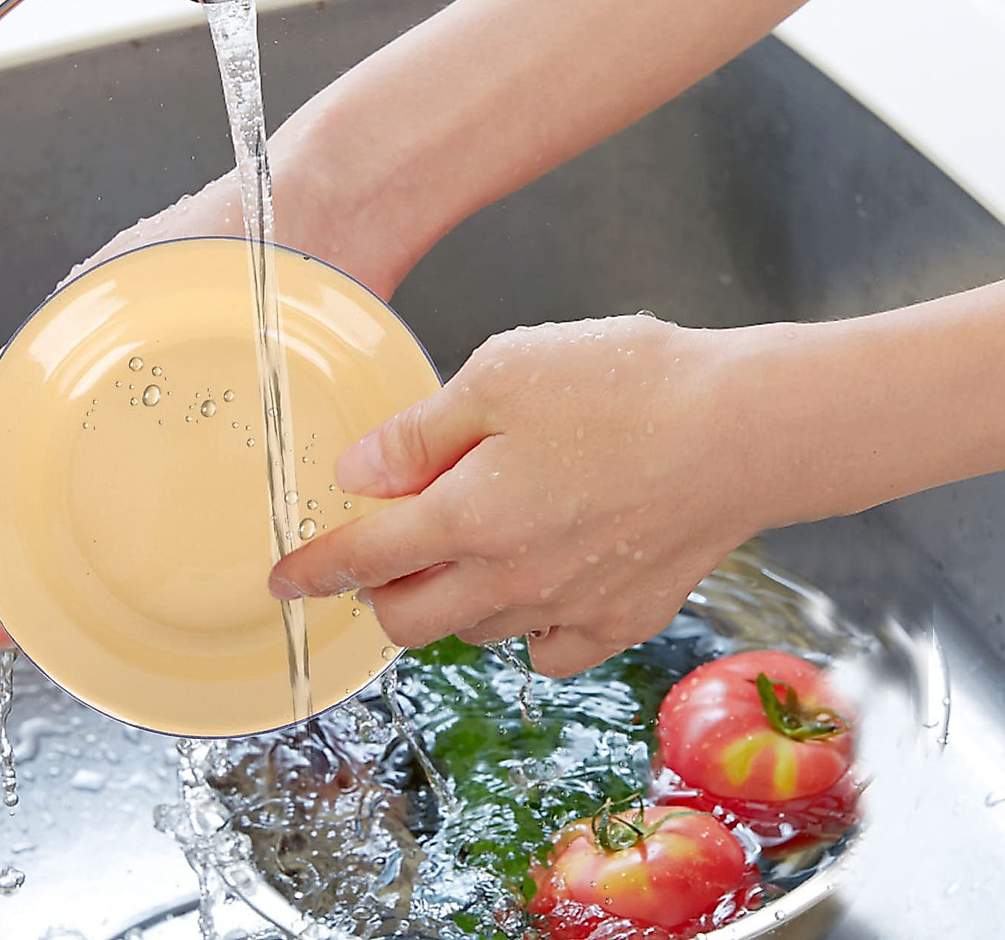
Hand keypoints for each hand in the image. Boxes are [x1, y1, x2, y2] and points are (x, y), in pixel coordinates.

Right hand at [0, 131, 409, 644]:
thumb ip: (29, 351)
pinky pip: (216, 491)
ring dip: (103, 557)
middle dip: (36, 556)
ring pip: (139, 499)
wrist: (321, 216)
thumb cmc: (216, 234)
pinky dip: (186, 530)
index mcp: (93, 368)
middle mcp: (144, 401)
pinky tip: (182, 567)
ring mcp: (201, 417)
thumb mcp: (104, 293)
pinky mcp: (259, 429)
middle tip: (16, 622)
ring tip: (78, 615)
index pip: (14, 447)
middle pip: (73, 488)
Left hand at [268, 315, 767, 676]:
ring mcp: (568, 608)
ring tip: (465, 550)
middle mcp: (509, 580)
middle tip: (381, 554)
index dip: (313, 570)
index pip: (363, 558)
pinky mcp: (623, 619)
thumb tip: (357, 473)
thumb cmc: (625, 386)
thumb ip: (420, 432)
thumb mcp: (503, 374)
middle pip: (408, 620)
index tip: (283, 579)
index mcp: (467, 517)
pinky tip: (535, 584)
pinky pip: (548, 651)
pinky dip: (523, 628)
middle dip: (377, 594)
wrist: (742, 428)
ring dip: (448, 602)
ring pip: (474, 632)